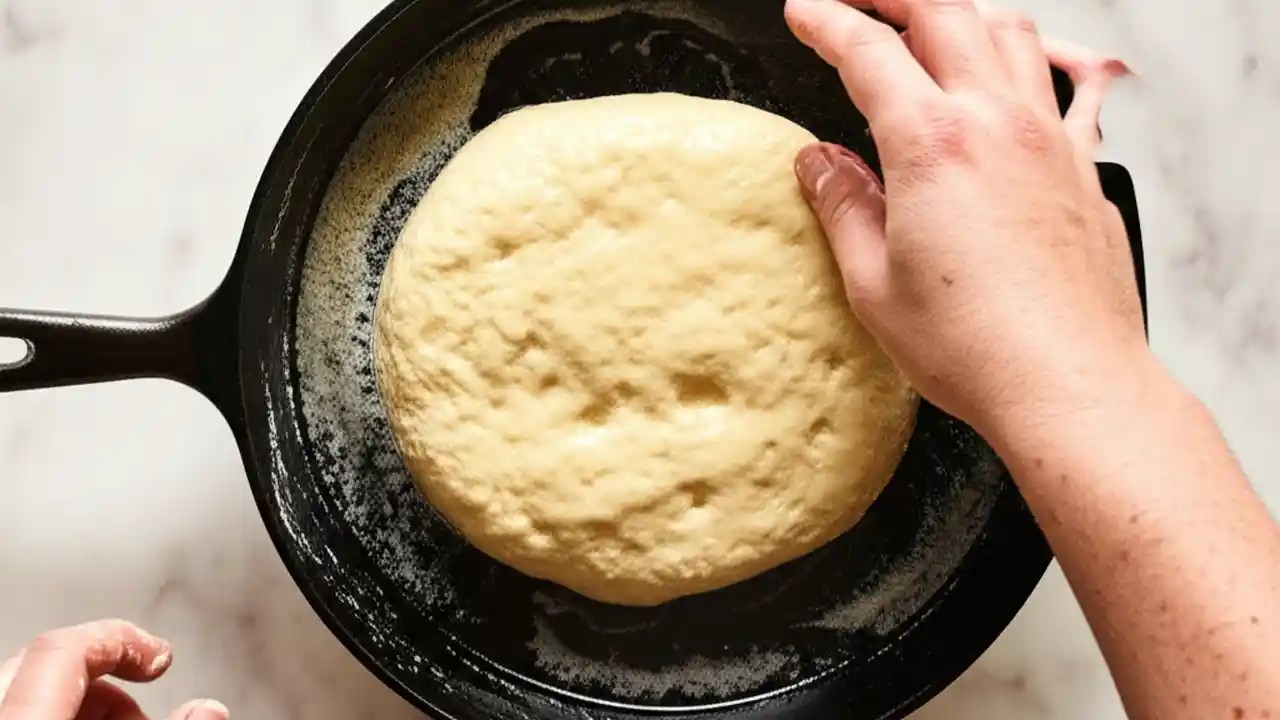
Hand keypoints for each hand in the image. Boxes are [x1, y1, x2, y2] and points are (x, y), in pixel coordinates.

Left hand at [0, 619, 227, 719]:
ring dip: (89, 700)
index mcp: (24, 719)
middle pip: (49, 664)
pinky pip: (15, 709)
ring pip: (27, 688)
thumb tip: (207, 710)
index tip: (159, 656)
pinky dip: (55, 714)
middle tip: (143, 709)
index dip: (124, 639)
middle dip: (111, 678)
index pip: (68, 647)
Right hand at [784, 0, 1145, 435]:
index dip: (827, 22)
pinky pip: (1070, 86)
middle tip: (857, 3)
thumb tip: (818, 164)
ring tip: (929, 28)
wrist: (1070, 383)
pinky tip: (1029, 73)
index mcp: (932, 145)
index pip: (868, 52)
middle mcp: (997, 123)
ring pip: (1011, 33)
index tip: (804, 13)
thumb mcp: (873, 284)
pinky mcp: (1083, 169)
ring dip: (961, 15)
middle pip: (944, 12)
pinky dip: (1039, 62)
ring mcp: (1050, 140)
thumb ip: (843, 207)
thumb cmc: (975, 348)